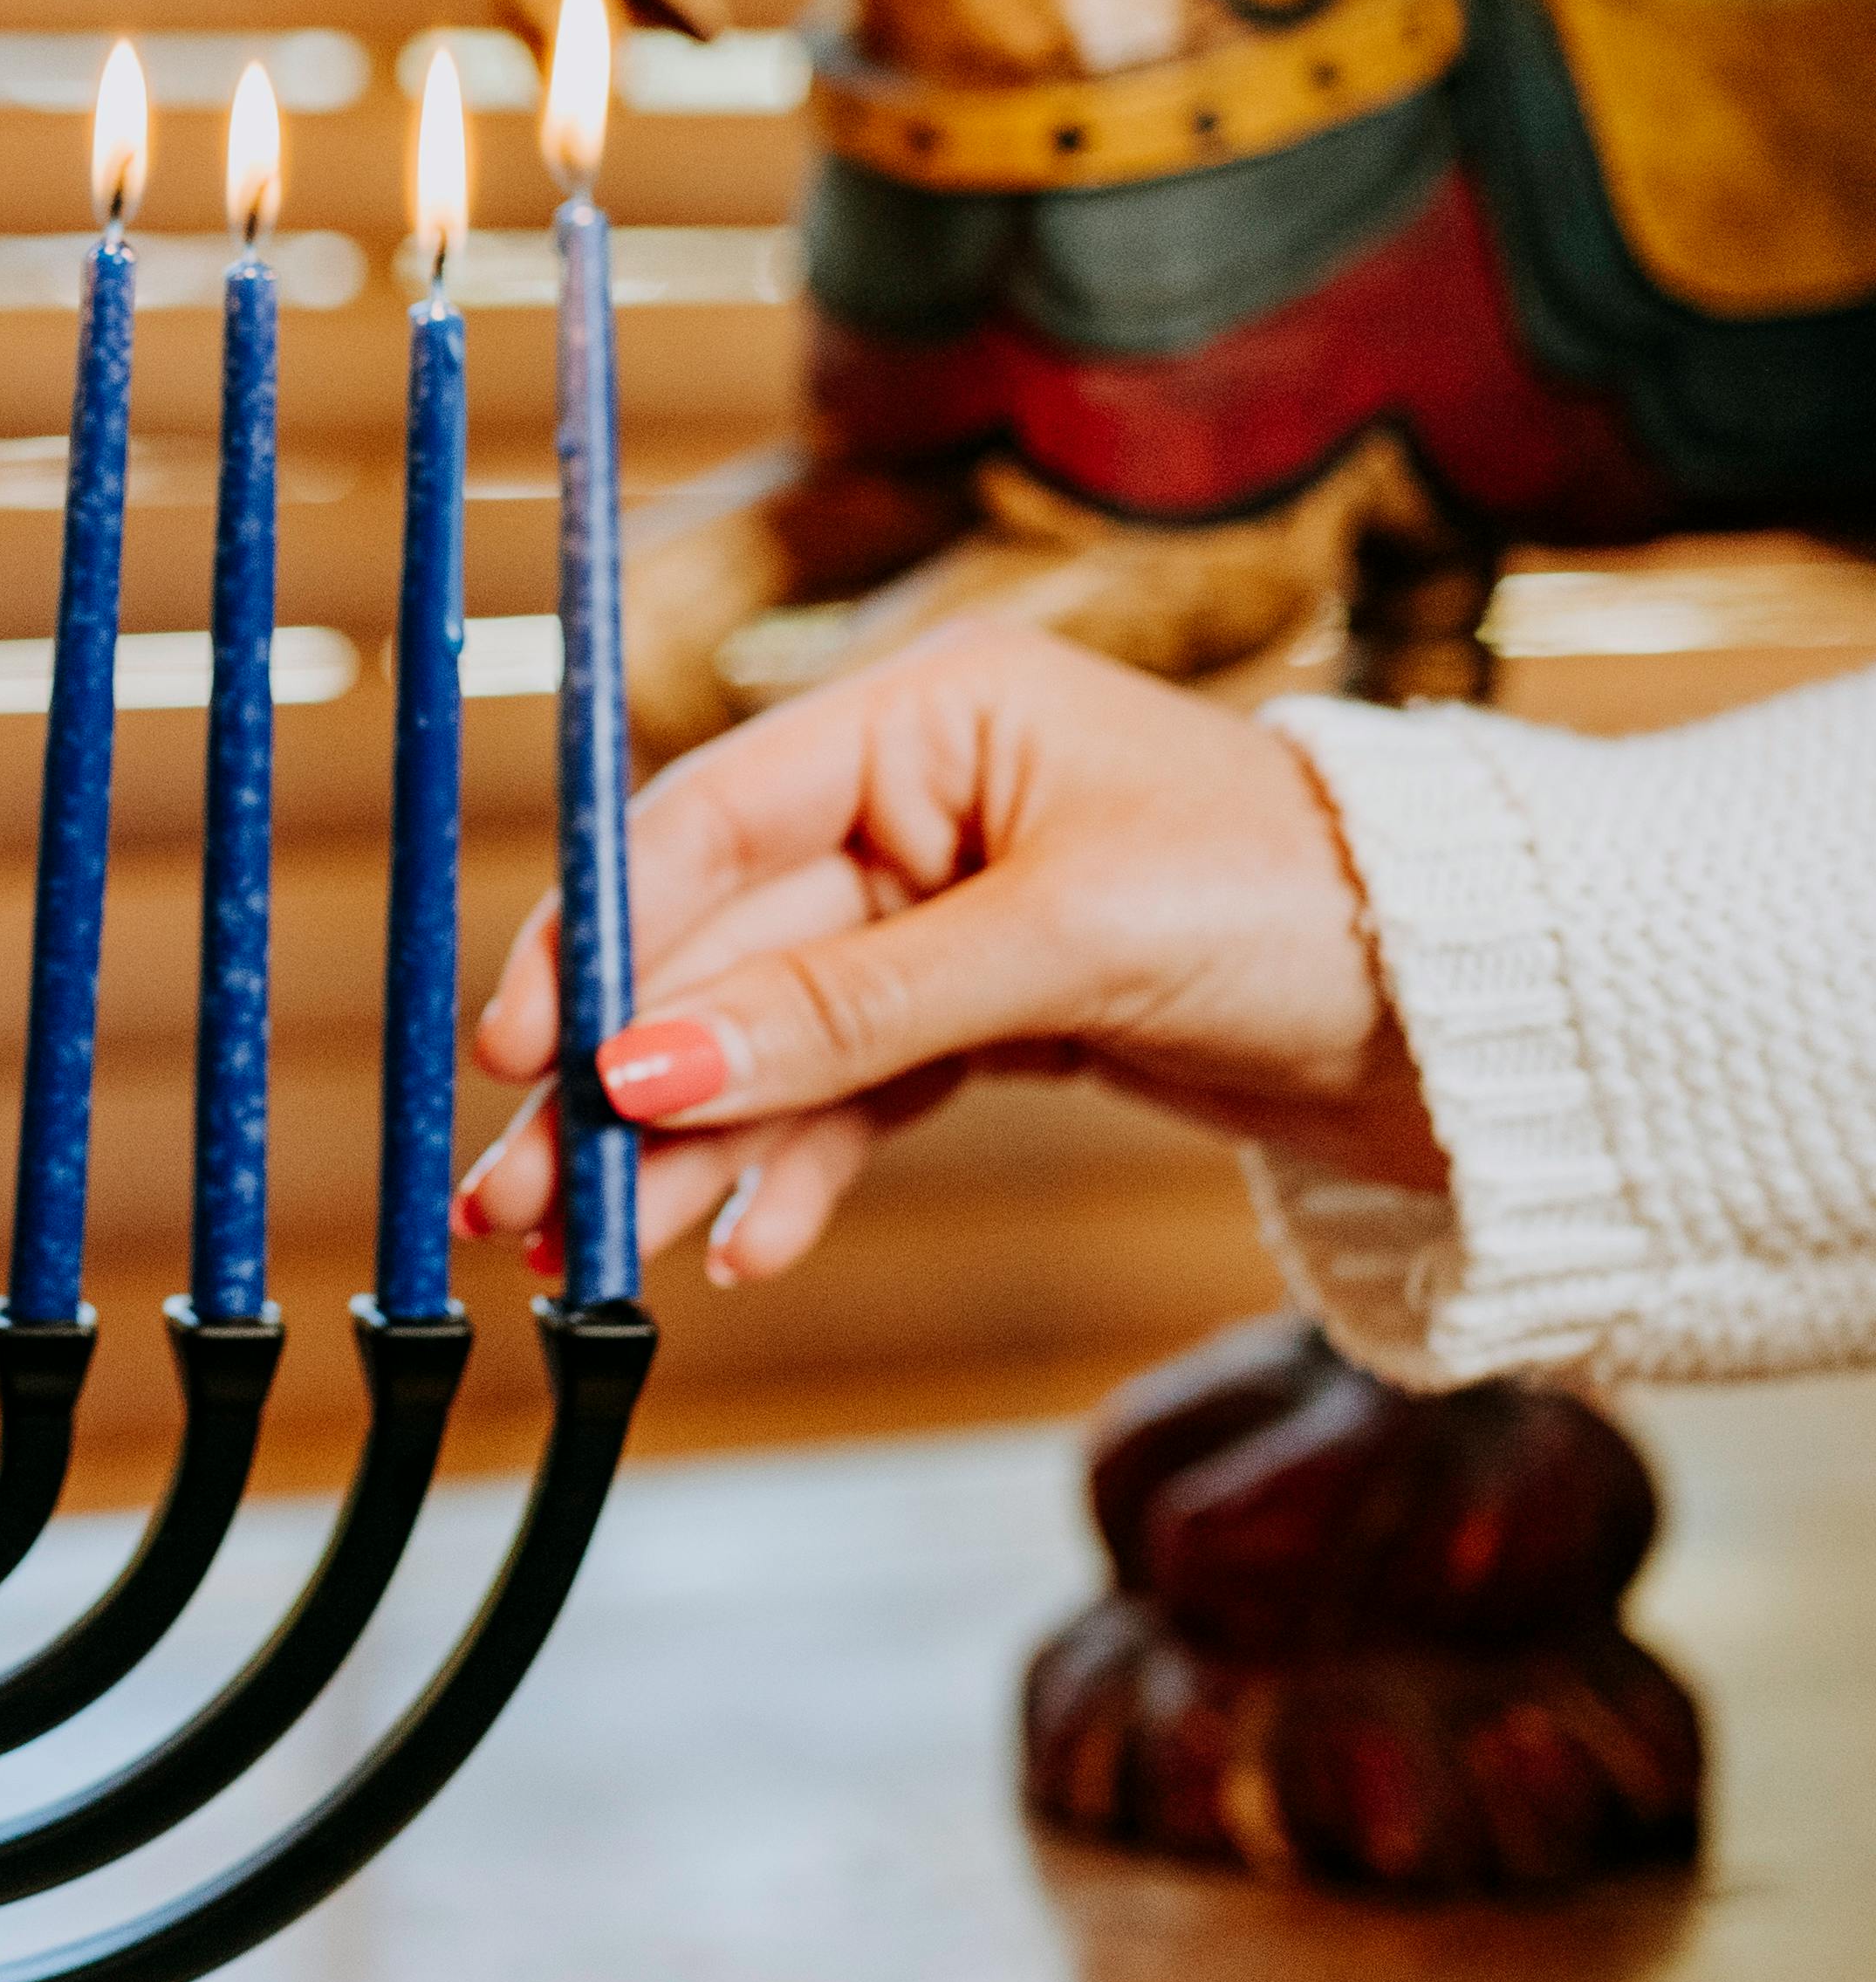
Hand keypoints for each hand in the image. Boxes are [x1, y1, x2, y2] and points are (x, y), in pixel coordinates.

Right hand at [461, 620, 1440, 1287]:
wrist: (1462, 1012)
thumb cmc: (1295, 906)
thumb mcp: (1065, 943)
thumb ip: (850, 1008)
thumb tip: (651, 1063)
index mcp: (932, 721)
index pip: (709, 820)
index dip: (600, 937)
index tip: (524, 1053)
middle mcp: (920, 807)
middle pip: (718, 951)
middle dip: (617, 1083)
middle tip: (518, 1201)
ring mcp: (946, 918)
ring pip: (769, 1043)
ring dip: (681, 1154)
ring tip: (594, 1260)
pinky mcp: (986, 1018)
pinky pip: (851, 1098)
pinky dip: (796, 1171)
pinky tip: (747, 1246)